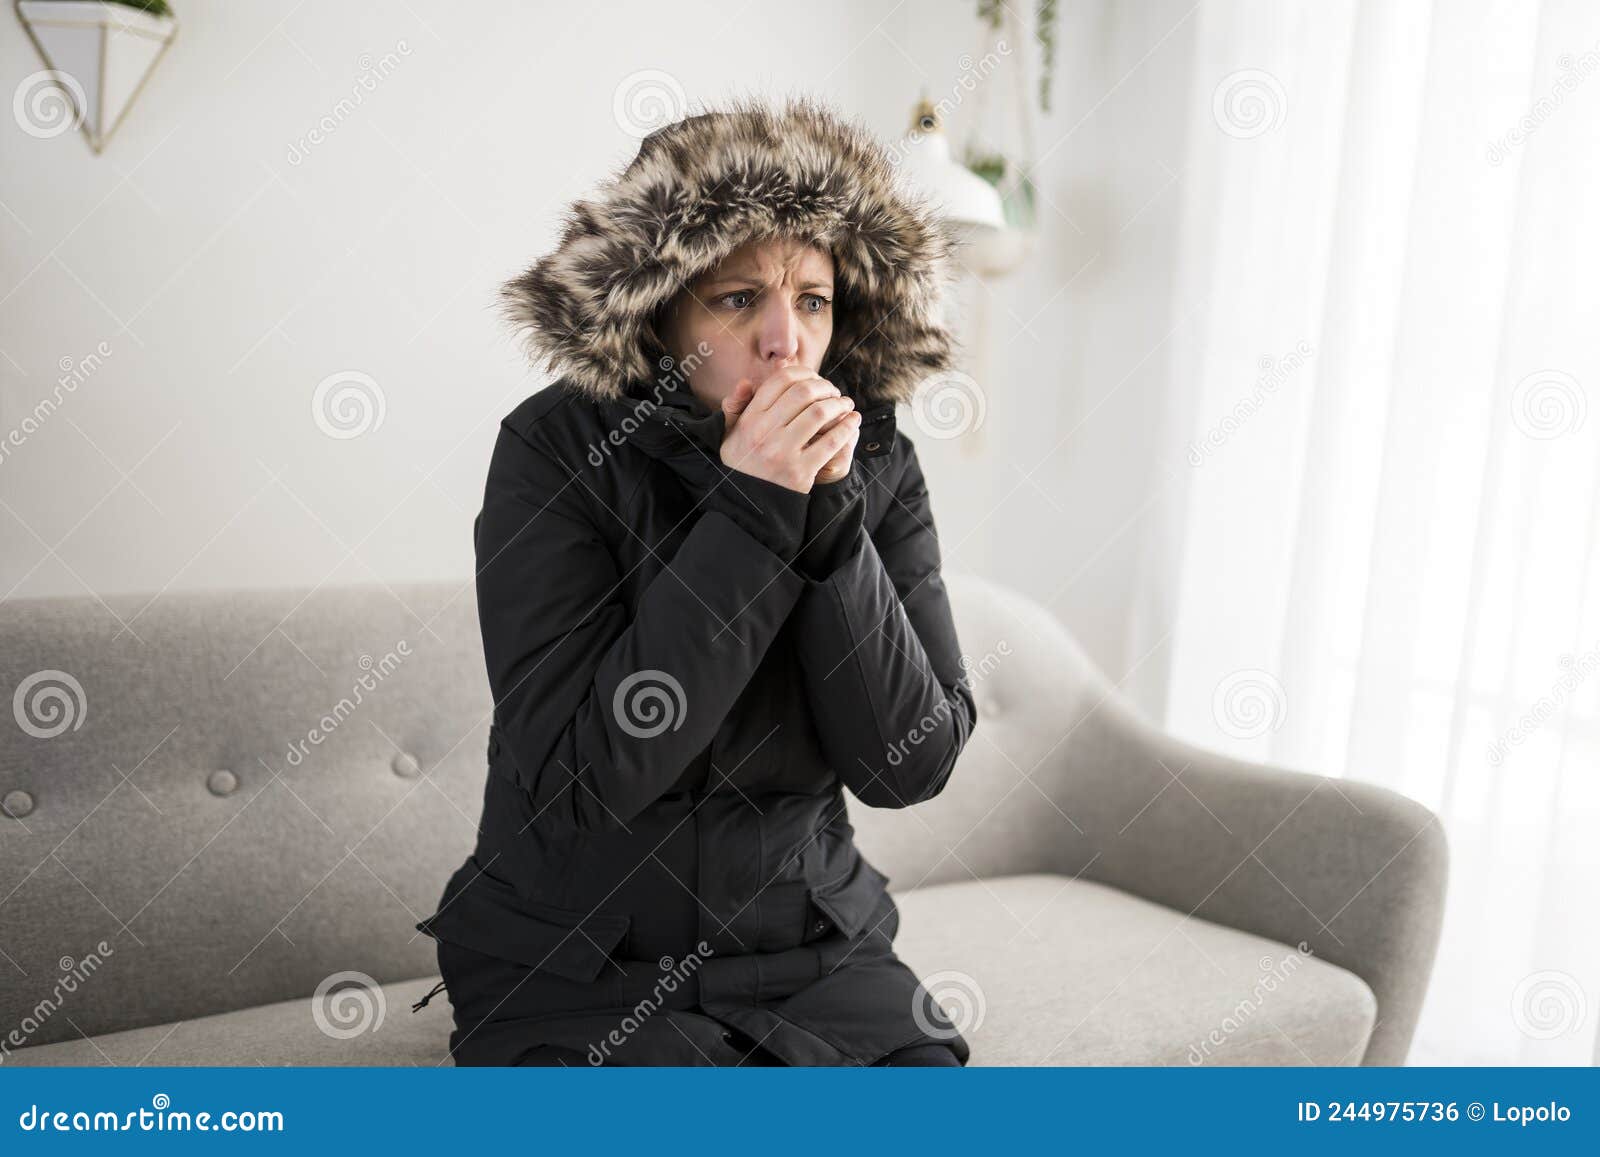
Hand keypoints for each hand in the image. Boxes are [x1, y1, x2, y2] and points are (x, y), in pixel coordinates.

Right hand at [719, 365, 858, 492]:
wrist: (749, 503)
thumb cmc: (743, 462)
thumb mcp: (730, 434)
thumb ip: (735, 406)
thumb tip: (746, 381)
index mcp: (750, 418)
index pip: (781, 381)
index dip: (804, 372)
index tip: (815, 377)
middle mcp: (764, 432)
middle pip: (804, 393)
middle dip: (825, 387)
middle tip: (834, 392)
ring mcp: (783, 452)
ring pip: (820, 413)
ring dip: (839, 404)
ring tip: (846, 404)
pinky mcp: (801, 471)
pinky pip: (831, 442)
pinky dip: (847, 428)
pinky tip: (853, 421)